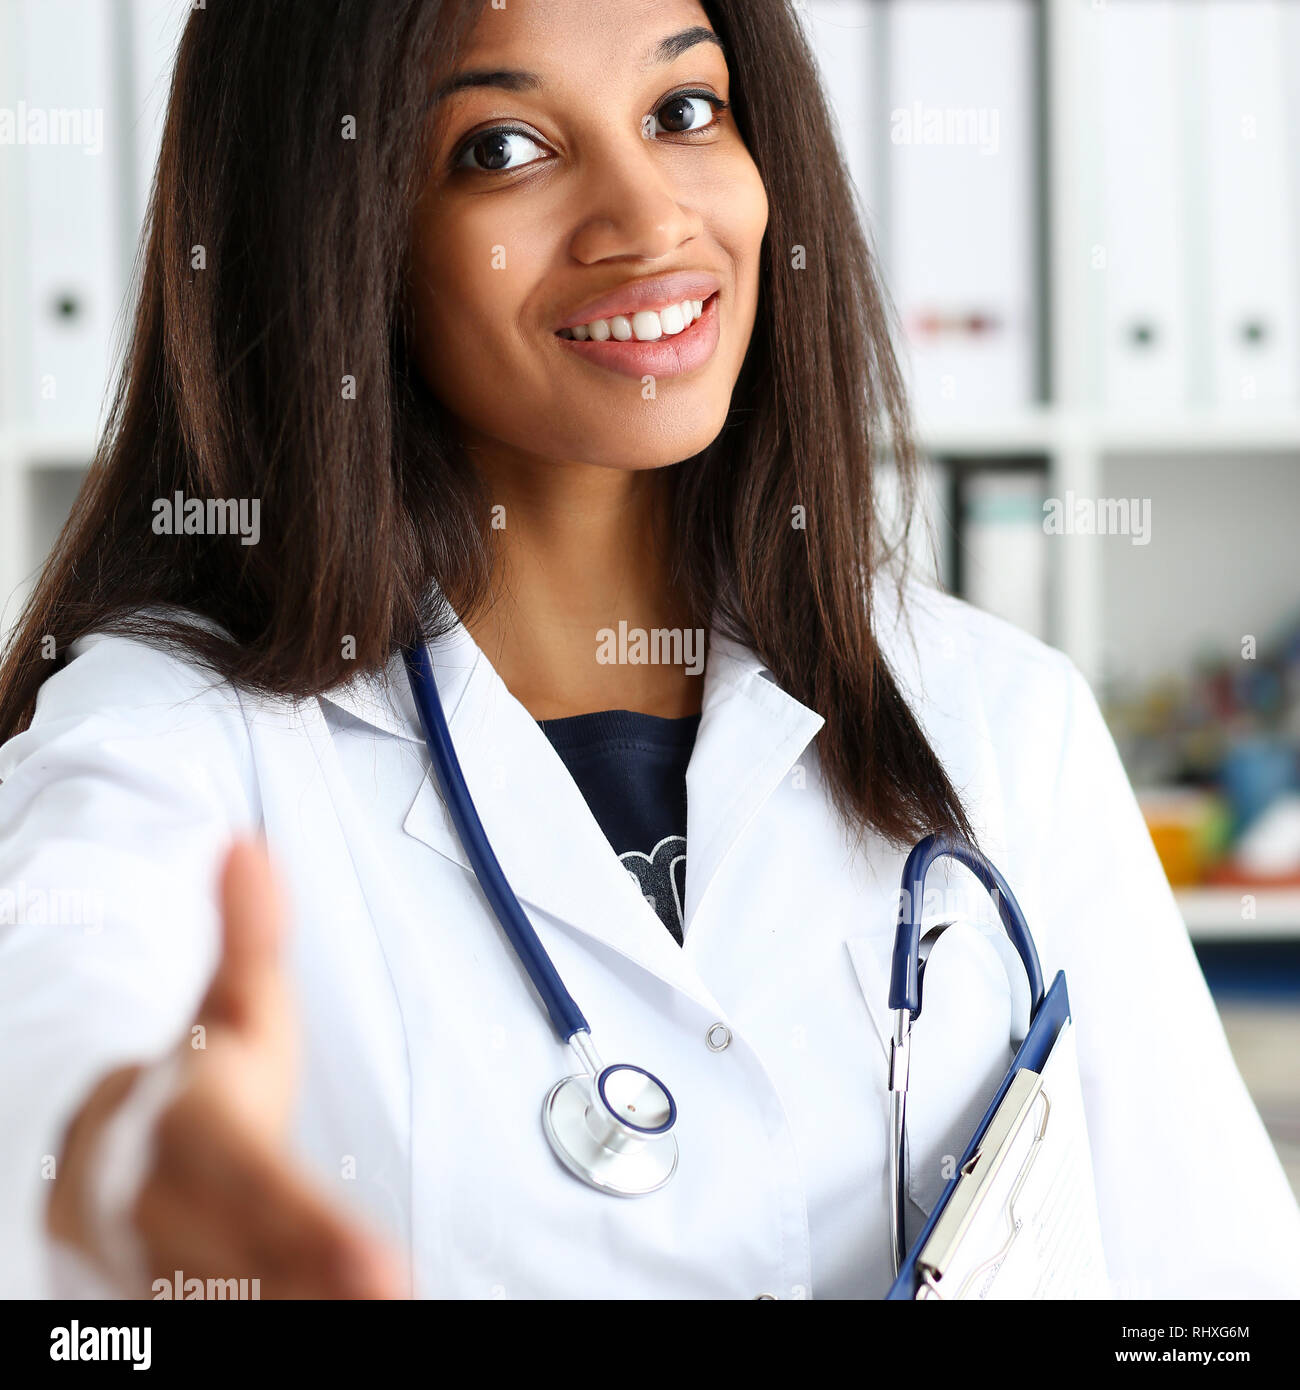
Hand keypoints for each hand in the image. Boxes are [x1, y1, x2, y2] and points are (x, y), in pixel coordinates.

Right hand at [49, 839, 405, 1298]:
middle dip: (305, 1294)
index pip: (246, 1181)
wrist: (107, 1151)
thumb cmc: (197, 1074)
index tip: (380, 1267)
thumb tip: (249, 846)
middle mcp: (162, 1216)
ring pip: (220, 1306)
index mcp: (186, 1134)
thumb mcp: (230, 1002)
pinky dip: (288, 1317)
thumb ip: (247, 936)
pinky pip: (225, 1318)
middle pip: (232, 1273)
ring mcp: (160, 1270)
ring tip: (384, 1316)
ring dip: (300, 1314)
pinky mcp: (170, 1299)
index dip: (306, 1231)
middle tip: (388, 1301)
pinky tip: (357, 1323)